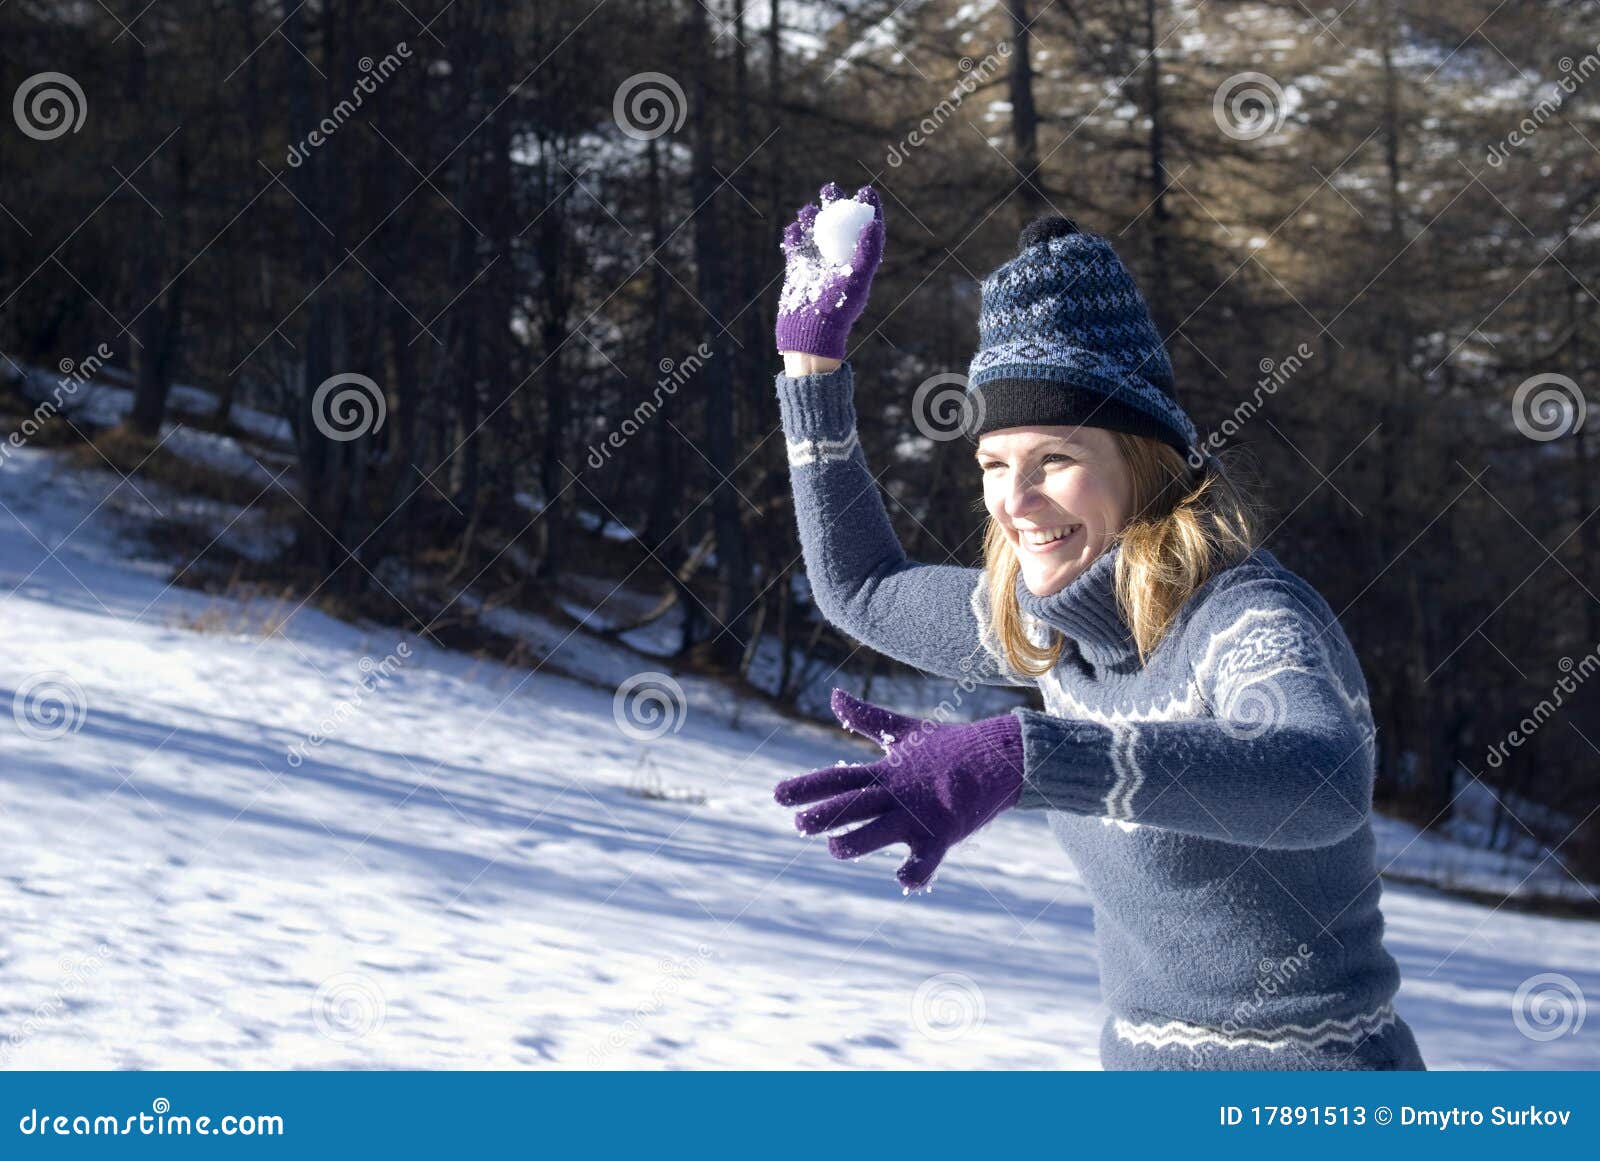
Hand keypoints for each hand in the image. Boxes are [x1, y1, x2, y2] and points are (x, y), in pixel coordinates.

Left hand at [773, 688, 1024, 892]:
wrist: (1000, 757)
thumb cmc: (951, 747)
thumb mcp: (906, 731)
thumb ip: (868, 718)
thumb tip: (834, 695)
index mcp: (886, 772)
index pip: (839, 778)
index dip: (807, 786)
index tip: (776, 795)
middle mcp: (897, 793)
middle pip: (853, 804)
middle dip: (824, 814)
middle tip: (799, 824)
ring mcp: (919, 814)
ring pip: (879, 832)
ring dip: (855, 842)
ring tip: (836, 847)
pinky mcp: (943, 834)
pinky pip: (926, 860)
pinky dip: (915, 872)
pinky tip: (902, 880)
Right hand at [774, 182, 883, 360]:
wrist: (810, 331)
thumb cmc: (838, 310)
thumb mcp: (856, 280)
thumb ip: (867, 252)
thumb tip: (874, 223)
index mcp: (858, 261)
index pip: (866, 228)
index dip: (868, 208)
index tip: (866, 190)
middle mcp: (839, 259)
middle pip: (839, 223)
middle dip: (835, 203)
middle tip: (830, 188)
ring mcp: (817, 262)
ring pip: (815, 231)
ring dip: (812, 217)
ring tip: (810, 209)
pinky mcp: (798, 268)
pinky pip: (795, 245)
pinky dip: (794, 235)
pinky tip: (794, 230)